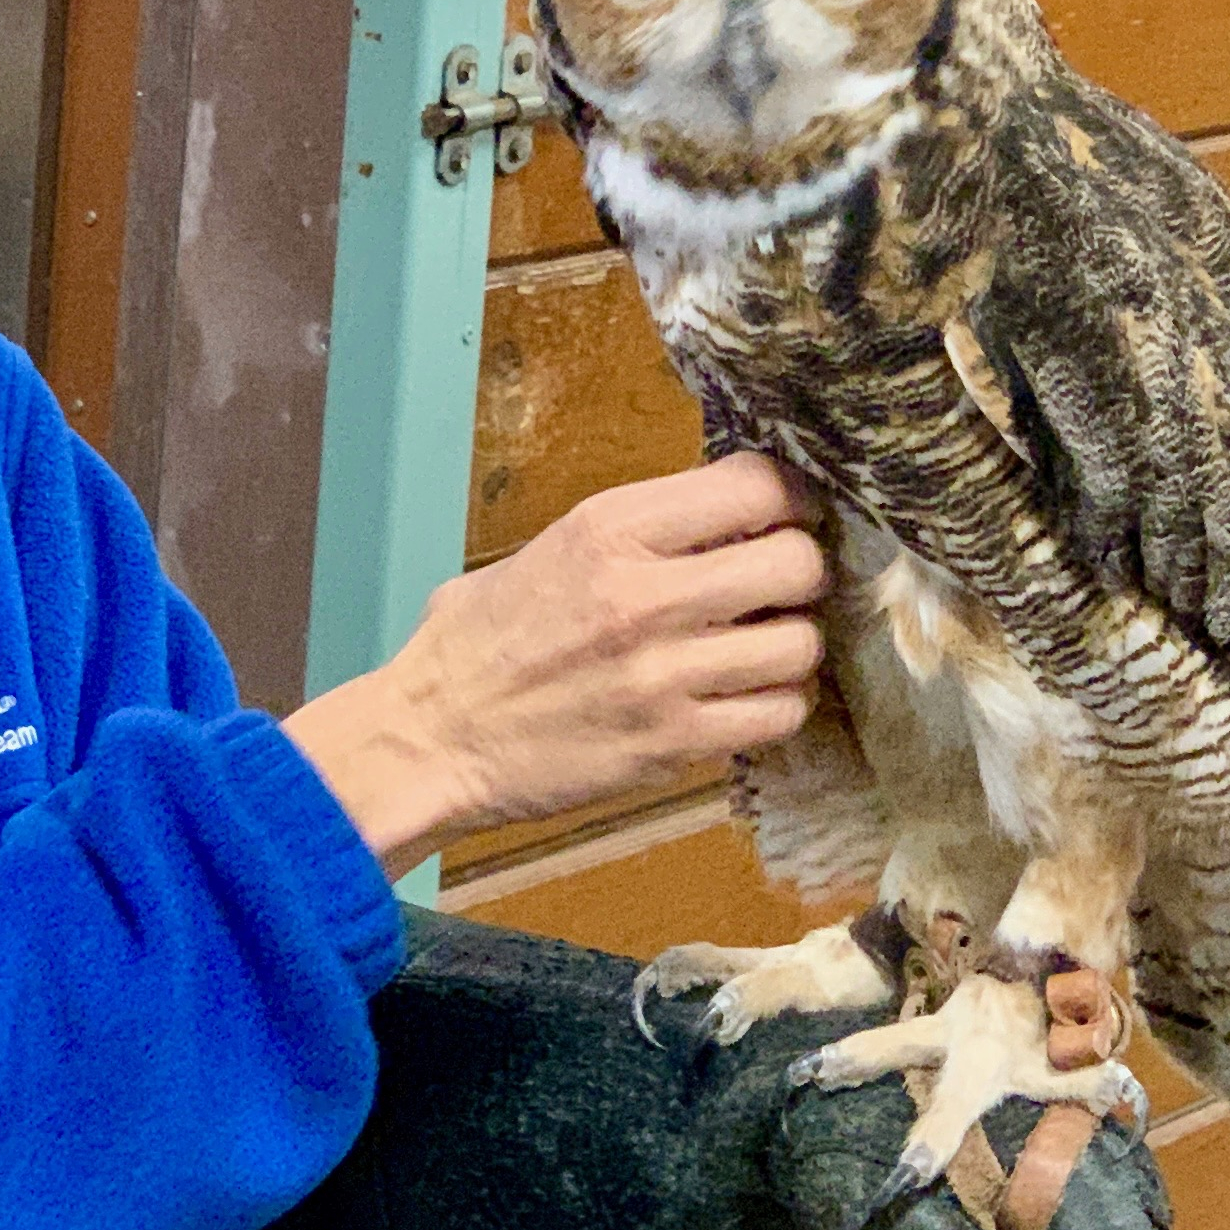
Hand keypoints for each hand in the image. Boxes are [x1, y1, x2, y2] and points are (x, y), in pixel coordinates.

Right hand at [283, 455, 826, 872]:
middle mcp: (646, 594)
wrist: (430, 740)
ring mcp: (666, 674)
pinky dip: (773, 707)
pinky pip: (778, 715)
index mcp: (609, 529)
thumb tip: (713, 517)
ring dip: (790, 647)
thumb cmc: (473, 645)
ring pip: (799, 645)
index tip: (779, 518)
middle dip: (799, 574)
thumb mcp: (544, 552)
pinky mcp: (674, 744)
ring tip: (758, 651)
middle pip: (797, 563)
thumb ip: (632, 534)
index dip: (786, 500)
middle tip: (775, 590)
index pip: (756, 485)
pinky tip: (742, 701)